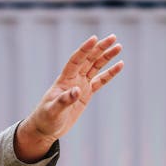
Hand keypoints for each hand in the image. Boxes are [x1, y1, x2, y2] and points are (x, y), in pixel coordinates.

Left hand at [16, 34, 123, 161]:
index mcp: (64, 80)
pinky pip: (100, 81)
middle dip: (99, 48)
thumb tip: (77, 91)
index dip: (84, 50)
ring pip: (95, 67)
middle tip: (113, 37)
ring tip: (118, 46)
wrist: (45, 128)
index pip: (75, 61)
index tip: (94, 39)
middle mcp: (72, 80)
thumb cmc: (45, 119)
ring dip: (106, 57)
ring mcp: (80, 86)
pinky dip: (110, 73)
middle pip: (88, 60)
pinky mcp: (86, 94)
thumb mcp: (53, 111)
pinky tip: (120, 65)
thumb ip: (64, 101)